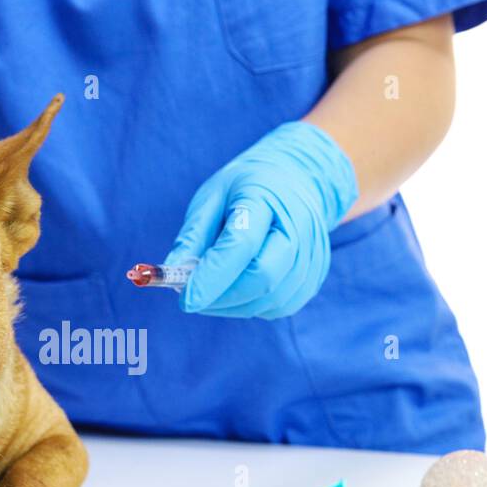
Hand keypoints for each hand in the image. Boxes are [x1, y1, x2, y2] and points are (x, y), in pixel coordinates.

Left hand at [164, 121, 356, 318]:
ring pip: (271, 300)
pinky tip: (236, 291)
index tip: (184, 300)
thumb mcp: (212, 197)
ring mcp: (312, 254)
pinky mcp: (314, 276)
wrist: (297, 180)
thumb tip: (172, 275)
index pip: (242, 245)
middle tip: (191, 296)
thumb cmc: (247, 189)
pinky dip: (250, 306)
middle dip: (221, 296)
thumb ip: (193, 236)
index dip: (212, 276)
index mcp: (266, 198)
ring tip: (211, 291)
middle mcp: (298, 227)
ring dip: (232, 305)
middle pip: (263, 277)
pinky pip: (279, 307)